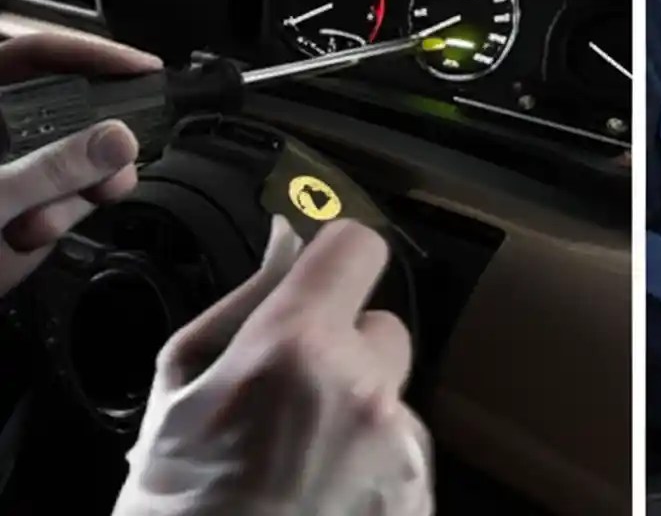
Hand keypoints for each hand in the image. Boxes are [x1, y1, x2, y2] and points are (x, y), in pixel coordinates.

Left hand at [0, 32, 162, 294]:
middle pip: (68, 106)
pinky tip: (32, 234)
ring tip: (47, 221)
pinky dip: (65, 214)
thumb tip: (119, 139)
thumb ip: (52, 169)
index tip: (143, 69)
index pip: (34, 56)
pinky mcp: (28, 203)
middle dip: (97, 138)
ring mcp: (14, 168)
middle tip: (123, 157)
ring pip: (79, 157)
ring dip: (80, 189)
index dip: (90, 55)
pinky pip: (72, 196)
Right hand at [112, 217, 432, 515]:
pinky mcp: (419, 491)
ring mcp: (399, 446)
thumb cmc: (177, 501)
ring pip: (392, 393)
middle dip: (345, 350)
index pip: (358, 247)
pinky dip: (373, 460)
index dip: (337, 257)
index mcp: (296, 348)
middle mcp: (363, 389)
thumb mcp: (183, 386)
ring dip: (358, 411)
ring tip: (300, 459)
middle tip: (292, 397)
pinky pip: (405, 448)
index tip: (323, 277)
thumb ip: (245, 300)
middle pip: (383, 327)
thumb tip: (288, 236)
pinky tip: (323, 489)